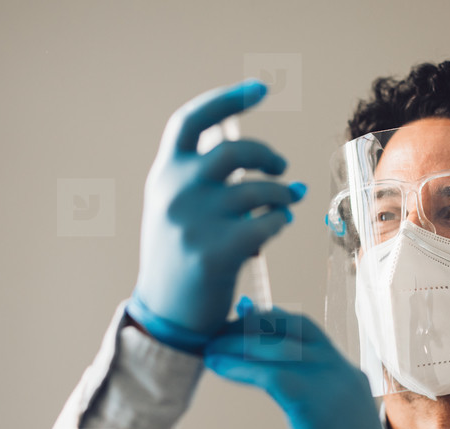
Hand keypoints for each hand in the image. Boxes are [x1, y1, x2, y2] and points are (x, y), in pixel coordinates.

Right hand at [128, 80, 306, 352]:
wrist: (165, 317)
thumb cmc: (178, 260)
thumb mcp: (173, 210)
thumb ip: (198, 179)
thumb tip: (253, 154)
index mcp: (163, 176)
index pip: (192, 120)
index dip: (228, 99)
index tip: (261, 90)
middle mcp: (175, 192)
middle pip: (235, 150)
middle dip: (267, 155)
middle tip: (282, 170)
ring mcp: (195, 221)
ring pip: (259, 188)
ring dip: (281, 194)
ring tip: (286, 204)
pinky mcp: (217, 250)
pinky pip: (267, 221)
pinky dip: (280, 220)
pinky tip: (279, 225)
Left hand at [204, 300, 404, 428]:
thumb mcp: (336, 426)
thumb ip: (316, 403)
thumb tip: (285, 391)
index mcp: (349, 376)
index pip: (307, 332)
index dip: (272, 322)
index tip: (242, 323)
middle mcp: (342, 373)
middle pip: (290, 330)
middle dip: (249, 327)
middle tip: (216, 332)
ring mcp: (332, 386)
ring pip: (277, 348)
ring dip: (237, 345)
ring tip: (209, 349)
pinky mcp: (315, 406)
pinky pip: (270, 374)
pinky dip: (240, 366)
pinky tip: (219, 366)